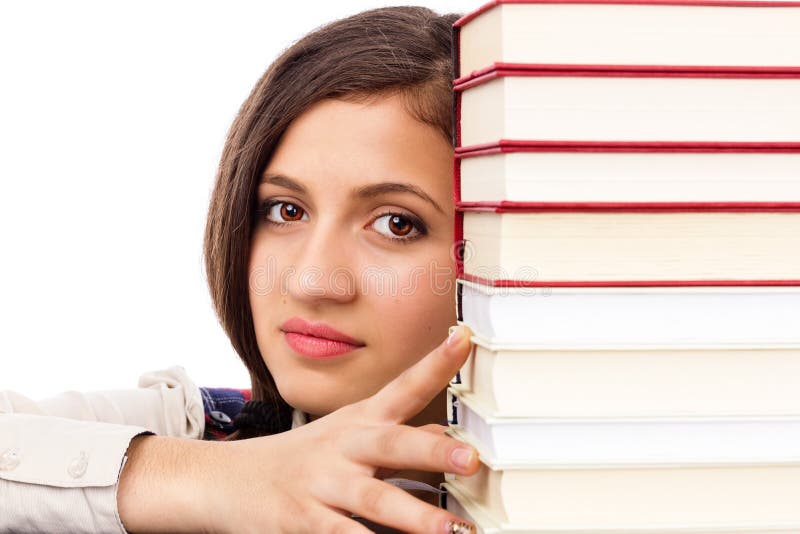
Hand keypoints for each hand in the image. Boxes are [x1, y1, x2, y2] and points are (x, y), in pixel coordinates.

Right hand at [118, 325, 478, 533]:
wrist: (228, 480)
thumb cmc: (304, 456)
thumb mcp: (350, 436)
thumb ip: (398, 437)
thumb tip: (448, 437)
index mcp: (359, 422)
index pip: (402, 386)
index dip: (434, 363)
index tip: (465, 336)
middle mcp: (343, 448)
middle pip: (389, 444)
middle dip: (432, 452)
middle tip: (472, 460)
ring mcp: (322, 485)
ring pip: (371, 501)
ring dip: (413, 515)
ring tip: (452, 530)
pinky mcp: (302, 523)